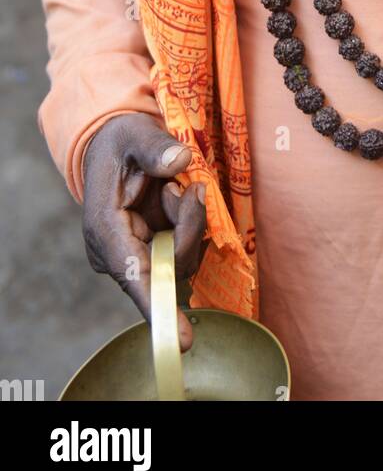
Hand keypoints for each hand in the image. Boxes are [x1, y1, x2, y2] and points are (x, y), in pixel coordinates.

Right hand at [81, 113, 207, 351]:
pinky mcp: (151, 256)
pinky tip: (178, 200)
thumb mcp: (133, 132)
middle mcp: (116, 253)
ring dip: (191, 222)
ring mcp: (134, 257)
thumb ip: (155, 146)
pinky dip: (191, 225)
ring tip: (176, 188)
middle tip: (190, 187)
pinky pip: (185, 254)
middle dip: (189, 226)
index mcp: (104, 228)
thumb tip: (180, 160)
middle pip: (169, 264)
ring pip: (182, 260)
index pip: (132, 272)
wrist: (113, 150)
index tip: (181, 338)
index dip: (157, 304)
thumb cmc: (120, 142)